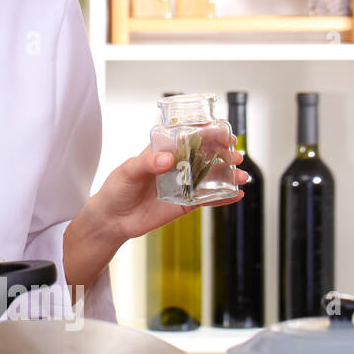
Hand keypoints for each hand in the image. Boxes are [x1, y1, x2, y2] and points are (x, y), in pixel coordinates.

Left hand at [94, 135, 249, 245]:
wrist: (112, 219)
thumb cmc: (115, 189)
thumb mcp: (128, 171)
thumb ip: (147, 163)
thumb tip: (168, 159)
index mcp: (161, 153)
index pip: (187, 139)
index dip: (206, 135)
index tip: (222, 133)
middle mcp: (175, 167)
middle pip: (204, 157)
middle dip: (223, 155)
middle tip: (236, 156)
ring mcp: (181, 186)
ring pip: (209, 178)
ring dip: (227, 176)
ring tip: (241, 176)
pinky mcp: (184, 204)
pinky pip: (206, 199)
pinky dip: (222, 197)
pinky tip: (236, 195)